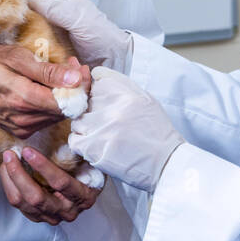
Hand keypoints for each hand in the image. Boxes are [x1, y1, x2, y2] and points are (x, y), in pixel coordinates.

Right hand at [0, 44, 91, 139]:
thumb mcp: (17, 58)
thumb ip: (47, 71)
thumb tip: (74, 79)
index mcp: (24, 99)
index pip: (68, 101)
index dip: (79, 85)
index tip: (80, 67)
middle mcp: (24, 119)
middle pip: (65, 110)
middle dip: (74, 88)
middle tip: (72, 67)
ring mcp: (21, 128)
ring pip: (57, 116)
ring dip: (64, 97)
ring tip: (60, 75)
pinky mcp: (19, 132)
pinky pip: (45, 120)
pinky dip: (51, 106)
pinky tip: (46, 90)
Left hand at [0, 146, 100, 224]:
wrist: (87, 188)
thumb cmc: (88, 169)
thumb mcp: (90, 160)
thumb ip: (80, 150)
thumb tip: (70, 130)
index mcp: (84, 196)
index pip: (61, 183)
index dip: (43, 167)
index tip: (28, 151)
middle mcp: (68, 211)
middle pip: (36, 198)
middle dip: (19, 174)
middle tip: (10, 154)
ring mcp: (52, 216)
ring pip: (23, 203)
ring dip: (10, 180)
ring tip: (6, 160)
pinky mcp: (39, 217)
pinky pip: (18, 205)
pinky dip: (10, 187)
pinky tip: (7, 172)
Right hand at [21, 0, 133, 72]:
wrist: (113, 60)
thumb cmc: (102, 36)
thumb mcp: (81, 19)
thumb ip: (58, 9)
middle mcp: (51, 9)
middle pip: (25, 1)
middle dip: (10, 4)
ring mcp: (47, 27)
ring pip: (23, 20)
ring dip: (11, 23)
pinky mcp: (45, 44)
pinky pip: (28, 39)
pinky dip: (19, 41)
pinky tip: (8, 43)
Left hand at [67, 67, 183, 192]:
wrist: (165, 163)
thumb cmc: (157, 132)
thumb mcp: (146, 99)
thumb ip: (122, 86)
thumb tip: (96, 77)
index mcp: (126, 92)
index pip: (96, 77)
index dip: (98, 89)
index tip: (104, 100)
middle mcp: (112, 107)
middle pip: (86, 99)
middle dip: (92, 109)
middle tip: (106, 122)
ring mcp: (101, 127)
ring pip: (78, 120)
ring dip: (86, 128)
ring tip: (103, 136)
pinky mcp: (93, 148)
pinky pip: (74, 139)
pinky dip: (83, 144)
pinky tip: (97, 147)